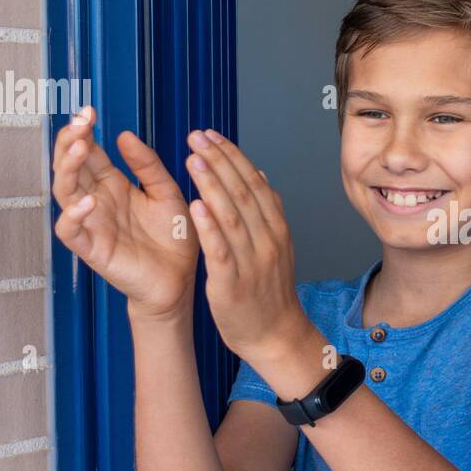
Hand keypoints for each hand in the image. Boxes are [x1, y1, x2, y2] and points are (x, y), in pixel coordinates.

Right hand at [51, 107, 198, 319]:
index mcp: (112, 183)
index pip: (88, 151)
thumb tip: (124, 135)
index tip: (89, 110)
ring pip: (64, 192)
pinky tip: (87, 201)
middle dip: (69, 141)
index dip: (83, 130)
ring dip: (67, 169)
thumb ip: (147, 165)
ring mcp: (91, 223)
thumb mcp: (166, 192)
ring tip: (78, 148)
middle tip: (80, 121)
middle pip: (70, 165)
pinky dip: (73, 215)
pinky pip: (70, 231)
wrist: (180, 280)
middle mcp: (96, 199)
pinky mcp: (92, 249)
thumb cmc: (172, 237)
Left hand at [183, 129, 309, 362]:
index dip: (232, 156)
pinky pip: (221, 250)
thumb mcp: (275, 247)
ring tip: (194, 159)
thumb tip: (260, 175)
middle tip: (197, 137)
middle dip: (220, 161)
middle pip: (244, 192)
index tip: (212, 135)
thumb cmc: (270, 293)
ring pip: (232, 215)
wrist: (276, 335)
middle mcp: (267, 240)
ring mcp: (252, 261)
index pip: (254, 182)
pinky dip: (209, 226)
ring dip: (213, 184)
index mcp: (276, 228)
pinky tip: (195, 206)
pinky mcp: (233, 283)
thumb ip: (267, 212)